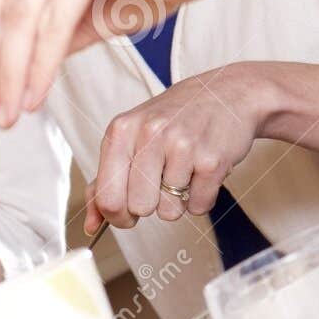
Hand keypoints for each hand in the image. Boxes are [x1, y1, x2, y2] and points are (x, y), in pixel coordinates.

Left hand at [85, 67, 262, 231]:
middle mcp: (150, 134)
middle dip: (151, 204)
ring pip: (170, 211)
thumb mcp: (132, 137)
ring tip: (185, 170)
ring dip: (179, 200)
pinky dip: (202, 197)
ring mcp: (183, 146)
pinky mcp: (212, 160)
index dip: (117, 214)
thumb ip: (105, 181)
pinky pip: (199, 206)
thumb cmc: (175, 118)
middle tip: (163, 181)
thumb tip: (90, 225)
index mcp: (122, 129)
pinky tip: (203, 171)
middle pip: (139, 207)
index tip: (128, 209)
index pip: (107, 197)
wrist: (228, 93)